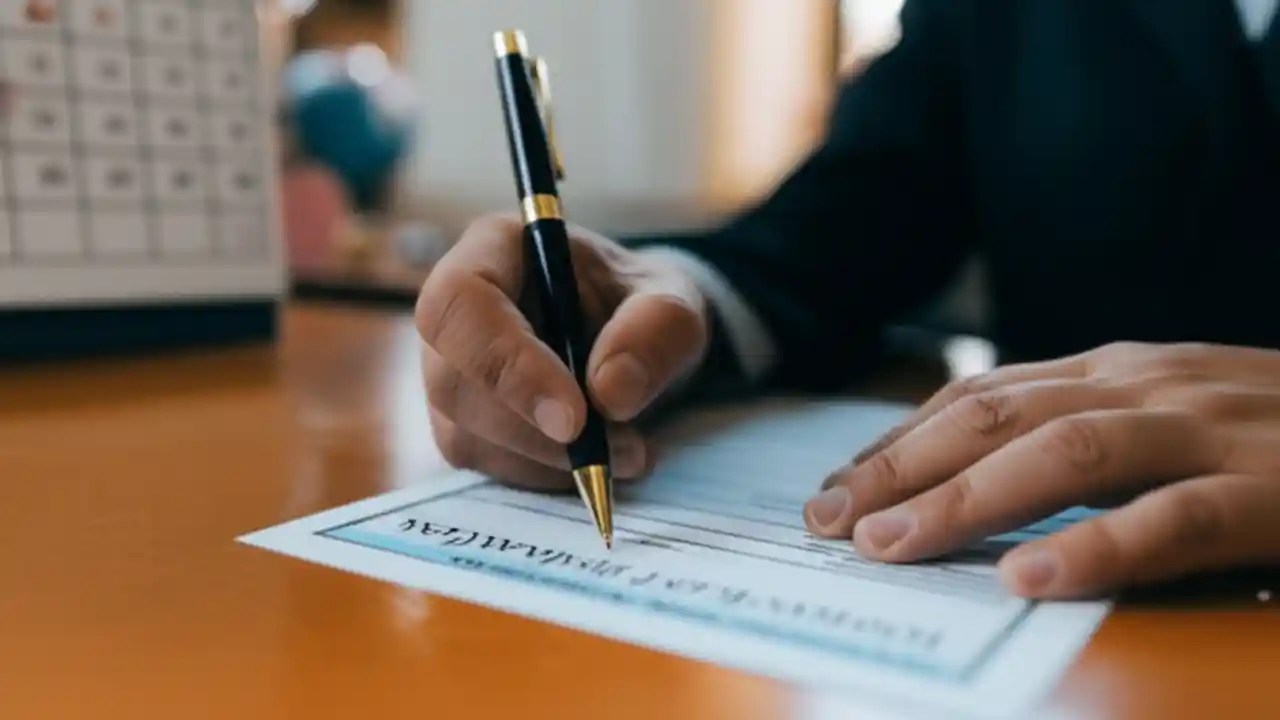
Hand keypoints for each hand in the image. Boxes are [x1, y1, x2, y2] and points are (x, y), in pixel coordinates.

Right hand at [416, 214, 707, 489]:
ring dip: (549, 459)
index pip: (460, 303)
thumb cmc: (645, 309)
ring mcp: (451, 371)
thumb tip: (611, 394)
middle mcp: (457, 310)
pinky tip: (596, 458)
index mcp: (495, 249)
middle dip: (535, 430)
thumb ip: (655, 333)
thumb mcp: (675, 305)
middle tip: (618, 447)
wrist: (637, 345)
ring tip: (628, 449)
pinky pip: (488, 466)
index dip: (505, 364)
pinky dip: (547, 474)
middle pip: (453, 381)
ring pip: (467, 435)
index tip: (573, 418)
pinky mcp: (464, 423)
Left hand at [807, 342, 1279, 598]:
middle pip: (996, 416)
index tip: (834, 487)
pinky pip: (1171, 519)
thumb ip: (1080, 432)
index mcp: (1117, 368)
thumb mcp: (1166, 416)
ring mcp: (1209, 429)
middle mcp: (1148, 382)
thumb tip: (967, 479)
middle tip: (824, 521)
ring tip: (889, 544)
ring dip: (965, 500)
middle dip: (900, 468)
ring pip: (1064, 454)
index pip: (980, 394)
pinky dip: (1095, 547)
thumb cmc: (1273, 435)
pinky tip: (1028, 580)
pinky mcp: (1270, 490)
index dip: (898, 441)